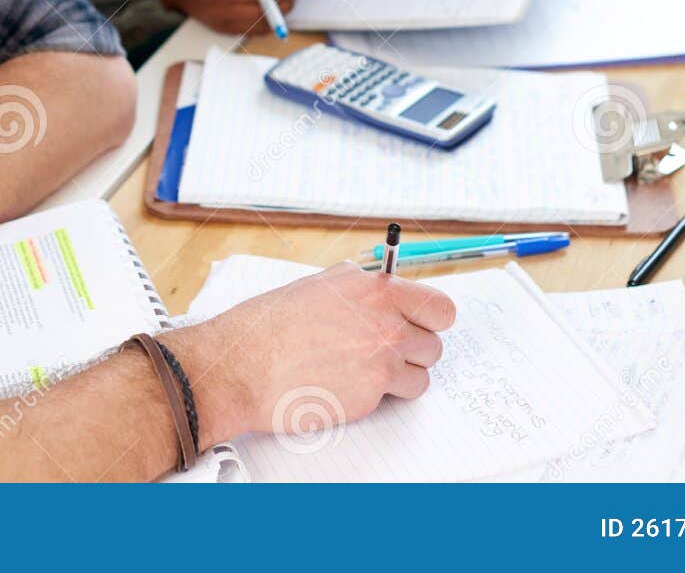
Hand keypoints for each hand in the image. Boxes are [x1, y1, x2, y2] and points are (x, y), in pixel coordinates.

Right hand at [164, 262, 454, 443]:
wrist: (243, 366)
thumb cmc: (269, 326)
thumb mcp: (318, 286)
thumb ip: (360, 287)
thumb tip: (381, 287)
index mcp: (375, 289)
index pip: (440, 307)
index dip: (432, 319)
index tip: (423, 324)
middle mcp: (386, 322)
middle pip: (435, 345)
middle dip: (414, 350)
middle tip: (385, 351)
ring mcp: (382, 360)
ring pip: (421, 375)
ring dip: (400, 376)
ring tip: (365, 371)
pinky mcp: (372, 395)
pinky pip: (396, 398)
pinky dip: (379, 396)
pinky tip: (348, 385)